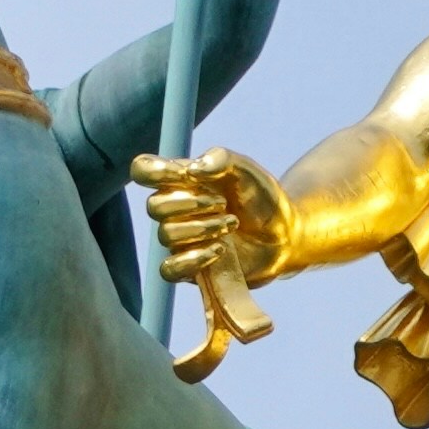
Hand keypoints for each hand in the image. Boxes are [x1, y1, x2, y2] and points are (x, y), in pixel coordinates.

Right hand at [133, 149, 284, 289]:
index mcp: (180, 180)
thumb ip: (220, 159)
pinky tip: (220, 250)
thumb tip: (192, 171)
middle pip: (153, 206)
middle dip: (190, 204)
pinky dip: (193, 259)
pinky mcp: (189, 268)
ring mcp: (180, 240)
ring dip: (202, 228)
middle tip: (223, 204)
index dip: (155, 172)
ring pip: (166, 235)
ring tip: (232, 224)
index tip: (185, 175)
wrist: (285, 234)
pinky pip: (170, 269)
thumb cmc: (261, 198)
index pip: (143, 170)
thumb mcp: (246, 169)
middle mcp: (174, 209)